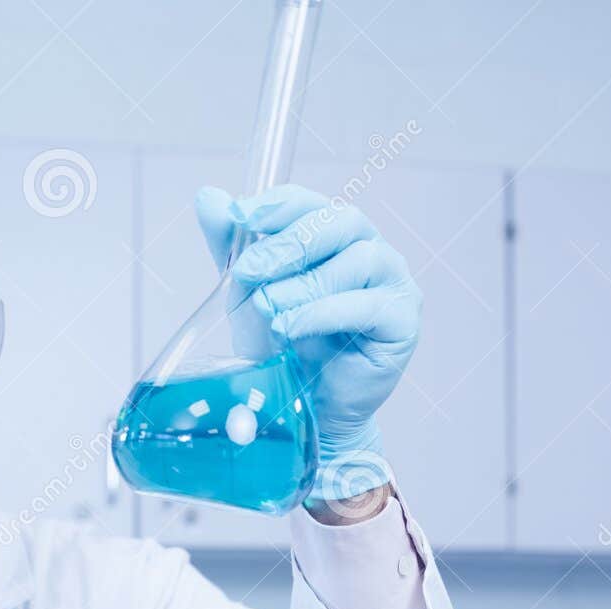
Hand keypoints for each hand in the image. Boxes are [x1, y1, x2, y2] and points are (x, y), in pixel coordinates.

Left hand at [195, 183, 421, 506]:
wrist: (305, 409)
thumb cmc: (283, 348)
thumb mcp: (248, 294)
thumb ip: (232, 248)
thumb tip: (208, 197)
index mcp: (336, 238)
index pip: (313, 203)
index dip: (278, 204)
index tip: (241, 216)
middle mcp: (372, 252)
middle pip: (341, 221)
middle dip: (289, 243)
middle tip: (249, 271)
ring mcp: (394, 285)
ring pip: (358, 259)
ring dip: (305, 284)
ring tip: (270, 310)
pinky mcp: (402, 322)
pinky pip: (367, 305)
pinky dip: (323, 313)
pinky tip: (292, 328)